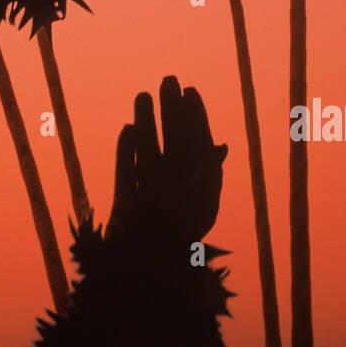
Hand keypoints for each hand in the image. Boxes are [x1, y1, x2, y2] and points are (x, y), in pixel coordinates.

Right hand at [107, 77, 227, 251]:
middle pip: (174, 140)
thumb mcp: (201, 199)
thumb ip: (208, 172)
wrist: (145, 267)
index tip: (191, 90)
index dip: (197, 117)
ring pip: (149, 149)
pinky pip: (126, 169)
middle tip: (168, 79)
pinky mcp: (126, 201)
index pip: (199, 144)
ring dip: (147, 122)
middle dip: (172, 111)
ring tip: (143, 94)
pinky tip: (128, 129)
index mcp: (198, 187)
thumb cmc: (178, 234)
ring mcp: (150, 193)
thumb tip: (219, 147)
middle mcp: (176, 187)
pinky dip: (126, 149)